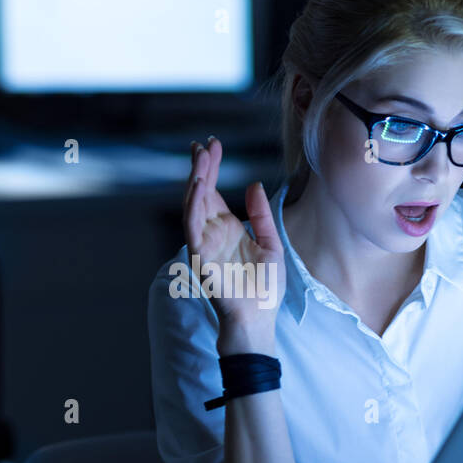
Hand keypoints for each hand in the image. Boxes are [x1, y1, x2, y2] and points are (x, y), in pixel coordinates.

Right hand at [182, 137, 285, 339]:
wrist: (259, 319)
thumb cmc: (264, 289)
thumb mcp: (271, 244)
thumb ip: (261, 215)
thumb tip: (254, 184)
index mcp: (227, 228)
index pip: (215, 191)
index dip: (213, 167)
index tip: (213, 144)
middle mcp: (212, 233)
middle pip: (201, 192)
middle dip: (201, 167)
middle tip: (203, 143)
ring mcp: (204, 244)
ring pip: (193, 205)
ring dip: (195, 180)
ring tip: (200, 157)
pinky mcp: (200, 256)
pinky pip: (192, 226)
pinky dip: (193, 205)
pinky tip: (197, 185)